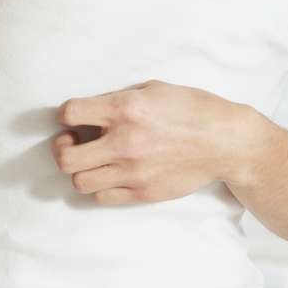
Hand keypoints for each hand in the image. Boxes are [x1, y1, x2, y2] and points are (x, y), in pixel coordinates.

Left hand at [51, 80, 261, 206]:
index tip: (73, 117)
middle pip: (65, 158)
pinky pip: (102, 197)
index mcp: (125, 108)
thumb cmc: (192, 109)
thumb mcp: (153, 89)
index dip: (65, 115)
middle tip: (73, 142)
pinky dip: (100, 186)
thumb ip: (118, 99)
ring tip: (92, 160)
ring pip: (79, 182)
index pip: (69, 113)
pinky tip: (110, 173)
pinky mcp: (143, 193)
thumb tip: (90, 112)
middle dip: (62, 148)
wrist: (225, 142)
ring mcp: (133, 171)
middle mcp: (125, 142)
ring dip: (80, 170)